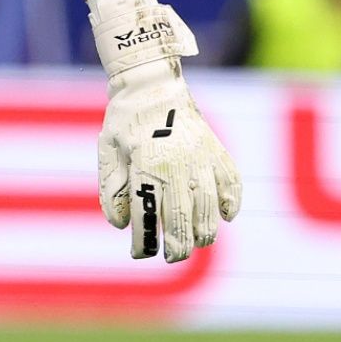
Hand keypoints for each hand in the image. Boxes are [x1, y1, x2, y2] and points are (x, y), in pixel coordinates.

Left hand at [90, 0, 240, 260]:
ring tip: (197, 242)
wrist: (150, 84)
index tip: (139, 254)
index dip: (143, 245)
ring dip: (205, 233)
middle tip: (172, 257)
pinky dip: (233, 203)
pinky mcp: (216, 151)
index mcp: (146, 170)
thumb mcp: (108, 154)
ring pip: (210, 210)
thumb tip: (122, 225)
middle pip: (182, 223)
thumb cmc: (124, 123)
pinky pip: (232, 183)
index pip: (147, 221)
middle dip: (177, 249)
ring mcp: (200, 160)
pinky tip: (227, 216)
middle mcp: (177, 169)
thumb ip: (111, 192)